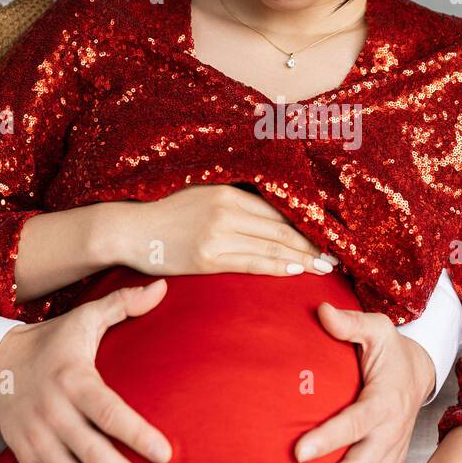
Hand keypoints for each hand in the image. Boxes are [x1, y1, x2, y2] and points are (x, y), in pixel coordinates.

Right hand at [0, 280, 172, 462]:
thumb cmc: (52, 342)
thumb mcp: (85, 317)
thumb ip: (123, 304)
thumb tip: (163, 286)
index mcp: (74, 381)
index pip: (110, 413)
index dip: (137, 434)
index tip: (166, 454)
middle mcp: (54, 414)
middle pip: (92, 456)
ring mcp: (36, 439)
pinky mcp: (25, 456)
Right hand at [113, 184, 339, 277]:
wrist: (126, 227)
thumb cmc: (161, 210)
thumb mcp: (199, 192)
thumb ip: (230, 199)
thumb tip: (263, 211)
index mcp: (227, 191)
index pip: (277, 208)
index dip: (305, 222)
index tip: (326, 231)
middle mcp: (226, 210)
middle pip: (281, 227)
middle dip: (312, 242)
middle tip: (336, 254)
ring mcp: (218, 234)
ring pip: (271, 246)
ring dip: (303, 257)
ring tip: (325, 266)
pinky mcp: (207, 258)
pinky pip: (251, 263)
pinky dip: (277, 266)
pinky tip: (295, 271)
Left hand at [293, 302, 434, 462]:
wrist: (420, 374)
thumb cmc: (392, 351)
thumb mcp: (378, 329)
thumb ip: (351, 323)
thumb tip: (323, 311)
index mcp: (385, 400)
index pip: (355, 421)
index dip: (329, 437)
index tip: (299, 451)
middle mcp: (391, 431)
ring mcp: (392, 451)